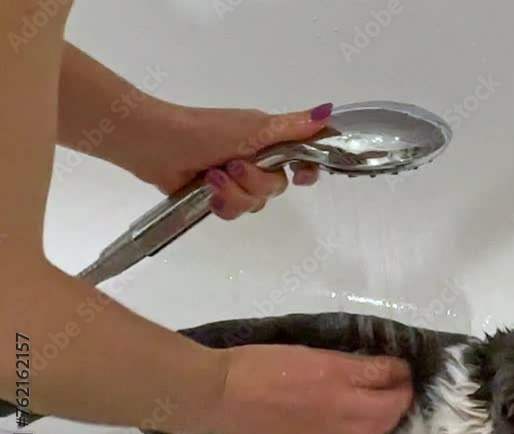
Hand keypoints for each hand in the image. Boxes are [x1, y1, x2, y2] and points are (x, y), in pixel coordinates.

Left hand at [125, 102, 334, 219]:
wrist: (155, 144)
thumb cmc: (205, 130)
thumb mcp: (254, 128)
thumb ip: (292, 127)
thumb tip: (329, 112)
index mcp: (268, 140)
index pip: (303, 158)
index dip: (308, 171)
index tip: (301, 176)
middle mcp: (256, 160)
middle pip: (277, 187)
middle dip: (255, 182)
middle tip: (232, 166)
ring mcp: (236, 180)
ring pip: (256, 203)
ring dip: (234, 193)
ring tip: (212, 178)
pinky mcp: (216, 196)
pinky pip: (235, 213)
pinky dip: (221, 204)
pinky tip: (207, 193)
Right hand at [209, 344, 412, 433]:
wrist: (222, 396)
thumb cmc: (257, 364)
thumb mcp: (306, 351)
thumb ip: (339, 362)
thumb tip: (365, 367)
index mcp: (336, 373)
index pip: (385, 373)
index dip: (400, 369)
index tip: (402, 365)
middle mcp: (340, 404)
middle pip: (391, 406)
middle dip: (403, 395)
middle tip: (404, 385)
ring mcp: (330, 430)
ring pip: (377, 428)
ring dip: (391, 416)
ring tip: (392, 406)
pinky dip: (370, 431)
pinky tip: (368, 423)